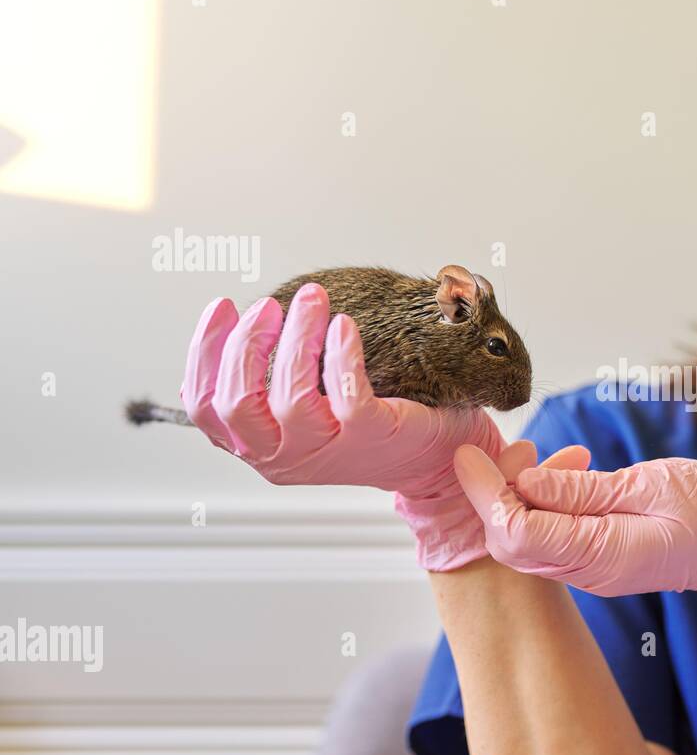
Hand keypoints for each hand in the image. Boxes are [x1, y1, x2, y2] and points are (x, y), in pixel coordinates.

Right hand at [180, 283, 503, 569]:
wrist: (434, 453)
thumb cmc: (368, 422)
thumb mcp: (304, 411)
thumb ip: (265, 388)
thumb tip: (227, 342)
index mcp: (260, 446)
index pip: (207, 408)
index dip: (204, 354)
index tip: (223, 307)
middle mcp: (286, 455)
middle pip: (237, 404)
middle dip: (246, 344)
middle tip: (269, 304)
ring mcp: (329, 450)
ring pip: (290, 399)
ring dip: (295, 339)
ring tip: (312, 299)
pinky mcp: (372, 437)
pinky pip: (348, 396)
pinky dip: (340, 355)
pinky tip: (343, 325)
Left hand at [453, 447, 696, 644]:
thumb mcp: (651, 486)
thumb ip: (585, 490)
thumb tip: (526, 483)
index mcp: (601, 556)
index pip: (517, 531)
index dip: (485, 493)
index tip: (468, 453)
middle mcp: (587, 572)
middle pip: (510, 542)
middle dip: (493, 494)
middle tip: (509, 447)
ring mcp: (590, 571)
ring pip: (524, 540)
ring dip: (515, 497)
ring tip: (537, 455)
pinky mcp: (595, 560)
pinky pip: (548, 537)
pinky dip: (540, 503)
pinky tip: (561, 472)